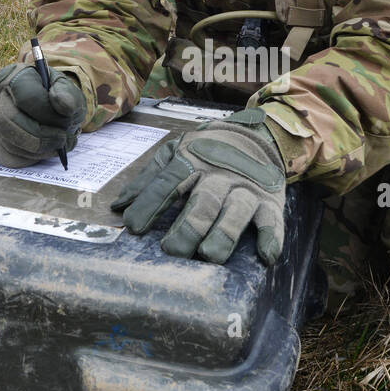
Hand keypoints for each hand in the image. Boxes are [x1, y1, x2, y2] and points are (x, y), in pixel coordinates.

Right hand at [0, 62, 86, 167]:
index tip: (68, 117)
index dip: (51, 113)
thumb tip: (65, 107)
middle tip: (65, 138)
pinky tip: (48, 149)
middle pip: (14, 125)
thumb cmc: (50, 93)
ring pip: (12, 145)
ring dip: (42, 149)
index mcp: (15, 80)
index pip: (27, 99)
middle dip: (45, 137)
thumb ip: (67, 93)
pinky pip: (13, 158)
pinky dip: (35, 158)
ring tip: (60, 142)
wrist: (34, 101)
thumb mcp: (63, 86)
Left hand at [111, 108, 285, 264]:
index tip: (134, 227)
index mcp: (193, 161)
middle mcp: (220, 176)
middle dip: (188, 227)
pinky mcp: (270, 202)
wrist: (257, 135)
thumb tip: (117, 206)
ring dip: (224, 235)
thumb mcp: (177, 152)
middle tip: (172, 251)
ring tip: (210, 255)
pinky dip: (272, 238)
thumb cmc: (208, 150)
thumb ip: (149, 179)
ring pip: (235, 212)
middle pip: (203, 202)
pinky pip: (272, 221)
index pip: (169, 182)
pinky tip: (265, 255)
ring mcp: (247, 189)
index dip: (151, 203)